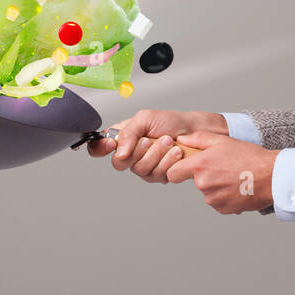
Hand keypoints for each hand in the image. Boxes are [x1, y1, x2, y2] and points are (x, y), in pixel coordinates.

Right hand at [86, 110, 229, 183]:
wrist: (194, 132)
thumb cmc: (170, 122)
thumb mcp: (146, 118)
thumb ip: (128, 133)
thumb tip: (119, 152)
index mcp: (123, 138)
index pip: (99, 148)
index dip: (100, 149)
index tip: (110, 144)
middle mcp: (130, 154)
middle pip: (119, 164)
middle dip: (139, 150)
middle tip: (151, 139)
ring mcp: (144, 166)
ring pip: (140, 170)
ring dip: (157, 154)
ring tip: (169, 142)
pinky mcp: (158, 176)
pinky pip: (156, 175)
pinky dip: (168, 162)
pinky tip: (176, 153)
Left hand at [166, 130, 276, 213]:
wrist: (271, 176)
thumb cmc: (249, 156)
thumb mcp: (223, 140)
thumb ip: (198, 139)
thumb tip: (181, 140)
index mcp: (200, 166)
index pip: (173, 174)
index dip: (178, 170)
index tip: (186, 167)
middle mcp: (203, 185)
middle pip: (195, 182)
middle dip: (205, 175)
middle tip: (223, 166)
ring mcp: (213, 199)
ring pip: (208, 192)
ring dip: (217, 186)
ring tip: (234, 176)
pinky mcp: (224, 209)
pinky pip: (218, 202)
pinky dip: (225, 196)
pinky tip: (238, 186)